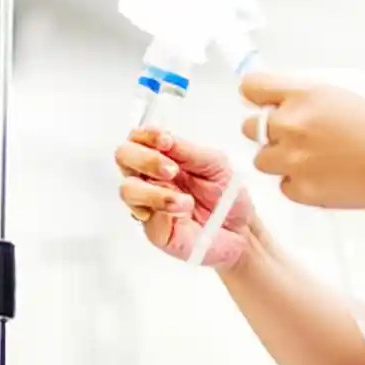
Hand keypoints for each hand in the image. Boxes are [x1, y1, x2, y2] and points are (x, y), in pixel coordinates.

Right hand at [114, 127, 258, 268]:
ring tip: (184, 200)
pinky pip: (143, 217)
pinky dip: (163, 211)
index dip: (146, 135)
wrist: (240, 228)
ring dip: (154, 191)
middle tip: (172, 170)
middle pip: (123, 157)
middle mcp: (150, 178)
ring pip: (127, 189)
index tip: (166, 140)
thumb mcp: (214, 163)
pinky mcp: (153, 229)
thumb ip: (187, 150)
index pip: (138, 138)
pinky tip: (183, 212)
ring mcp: (148, 203)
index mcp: (163, 157)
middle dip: (146, 159)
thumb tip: (165, 137)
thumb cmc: (226, 194)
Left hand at [239, 73, 364, 211]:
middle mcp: (291, 125)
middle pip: (250, 126)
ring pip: (262, 159)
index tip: (264, 103)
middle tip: (300, 137)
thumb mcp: (343, 96)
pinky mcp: (298, 190)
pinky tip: (327, 177)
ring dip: (281, 159)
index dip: (257, 96)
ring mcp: (292, 160)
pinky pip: (283, 185)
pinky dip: (299, 183)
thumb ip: (304, 97)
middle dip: (269, 131)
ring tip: (316, 159)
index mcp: (304, 95)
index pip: (251, 87)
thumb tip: (274, 102)